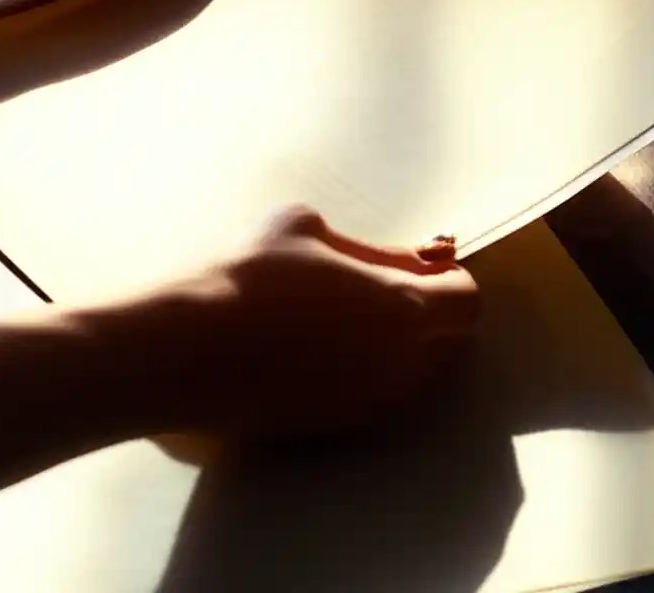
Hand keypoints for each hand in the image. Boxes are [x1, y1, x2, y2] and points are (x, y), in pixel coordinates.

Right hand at [83, 206, 479, 435]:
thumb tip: (408, 259)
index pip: (468, 300)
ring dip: (404, 345)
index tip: (422, 263)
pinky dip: (370, 371)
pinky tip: (321, 349)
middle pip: (453, 341)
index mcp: (403, 308)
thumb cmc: (247, 274)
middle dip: (435, 313)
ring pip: (418, 373)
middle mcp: (400, 364)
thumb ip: (370, 247)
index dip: (451, 278)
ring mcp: (369, 402)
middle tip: (388, 287)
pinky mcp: (336, 425)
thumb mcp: (308, 229)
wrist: (185, 350)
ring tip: (349, 317)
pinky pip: (378, 395)